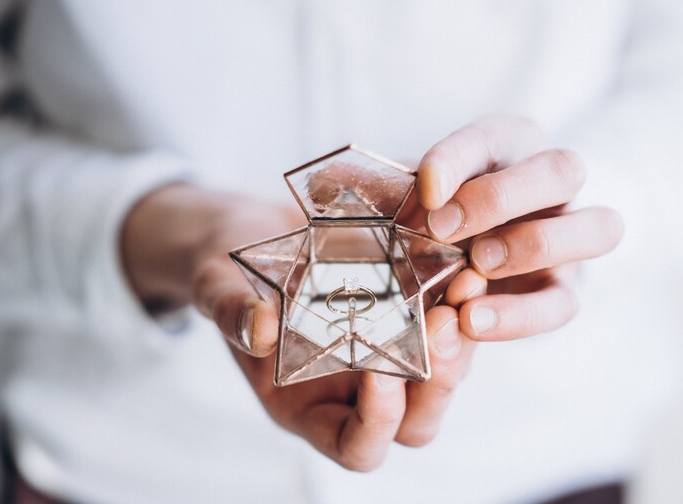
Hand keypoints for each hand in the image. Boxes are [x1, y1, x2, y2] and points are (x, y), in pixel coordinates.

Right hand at [120, 184, 475, 470]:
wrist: (249, 236)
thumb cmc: (224, 274)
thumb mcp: (216, 287)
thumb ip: (230, 311)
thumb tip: (259, 328)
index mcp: (307, 404)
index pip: (357, 446)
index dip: (376, 423)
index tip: (377, 371)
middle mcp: (354, 388)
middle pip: (417, 418)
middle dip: (438, 378)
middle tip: (443, 324)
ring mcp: (383, 351)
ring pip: (442, 370)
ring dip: (460, 336)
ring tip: (466, 283)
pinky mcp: (402, 314)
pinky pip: (444, 322)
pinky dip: (455, 297)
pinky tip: (460, 260)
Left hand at [415, 114, 623, 339]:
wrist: (468, 248)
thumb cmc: (438, 213)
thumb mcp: (419, 195)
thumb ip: (412, 195)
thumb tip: (398, 201)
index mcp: (511, 145)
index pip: (491, 139)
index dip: (456, 161)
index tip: (424, 189)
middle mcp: (554, 184)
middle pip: (564, 169)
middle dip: (501, 199)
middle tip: (444, 229)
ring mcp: (570, 236)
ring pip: (598, 228)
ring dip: (532, 246)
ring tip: (476, 267)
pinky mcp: (565, 291)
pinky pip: (563, 304)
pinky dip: (520, 315)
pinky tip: (473, 320)